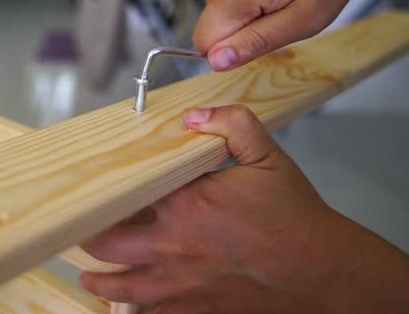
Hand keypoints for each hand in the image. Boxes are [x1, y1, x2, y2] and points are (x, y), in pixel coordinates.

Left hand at [79, 105, 339, 312]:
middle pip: (105, 245)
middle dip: (91, 236)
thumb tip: (194, 115)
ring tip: (92, 276)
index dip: (104, 189)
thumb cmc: (295, 217)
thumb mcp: (268, 156)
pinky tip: (128, 305)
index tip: (94, 185)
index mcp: (184, 205)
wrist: (322, 271)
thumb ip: (231, 125)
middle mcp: (172, 247)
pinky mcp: (195, 310)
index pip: (122, 193)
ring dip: (101, 280)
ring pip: (119, 288)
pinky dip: (134, 311)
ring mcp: (179, 284)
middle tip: (86, 228)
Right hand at [193, 0, 378, 70]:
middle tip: (278, 11)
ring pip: (216, 11)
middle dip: (241, 29)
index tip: (265, 31)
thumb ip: (254, 43)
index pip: (204, 41)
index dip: (234, 48)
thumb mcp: (301, 22)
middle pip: (211, 26)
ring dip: (244, 12)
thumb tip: (217, 61)